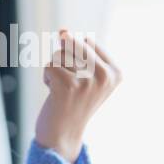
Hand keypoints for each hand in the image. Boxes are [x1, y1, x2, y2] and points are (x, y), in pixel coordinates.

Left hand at [33, 29, 121, 163]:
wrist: (62, 133)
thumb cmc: (72, 100)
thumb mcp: (82, 71)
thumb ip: (76, 46)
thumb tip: (63, 30)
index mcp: (116, 72)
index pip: (86, 42)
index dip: (75, 59)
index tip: (82, 82)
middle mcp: (106, 77)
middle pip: (73, 44)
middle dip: (64, 62)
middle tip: (70, 85)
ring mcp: (89, 82)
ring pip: (60, 54)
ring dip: (55, 70)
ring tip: (63, 89)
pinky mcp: (69, 87)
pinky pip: (49, 65)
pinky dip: (47, 78)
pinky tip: (54, 94)